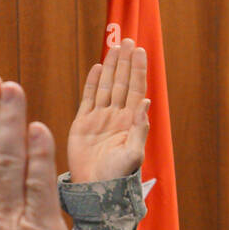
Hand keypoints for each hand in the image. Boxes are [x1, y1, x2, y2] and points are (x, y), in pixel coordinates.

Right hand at [66, 38, 150, 182]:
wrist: (95, 189)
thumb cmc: (117, 176)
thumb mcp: (134, 153)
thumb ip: (139, 128)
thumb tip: (145, 101)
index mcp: (130, 122)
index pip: (136, 89)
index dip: (138, 70)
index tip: (140, 51)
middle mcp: (116, 117)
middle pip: (122, 83)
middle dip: (125, 62)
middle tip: (128, 40)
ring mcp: (99, 118)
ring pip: (107, 86)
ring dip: (111, 67)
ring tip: (115, 48)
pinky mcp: (83, 124)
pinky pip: (88, 98)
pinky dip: (93, 82)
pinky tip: (98, 68)